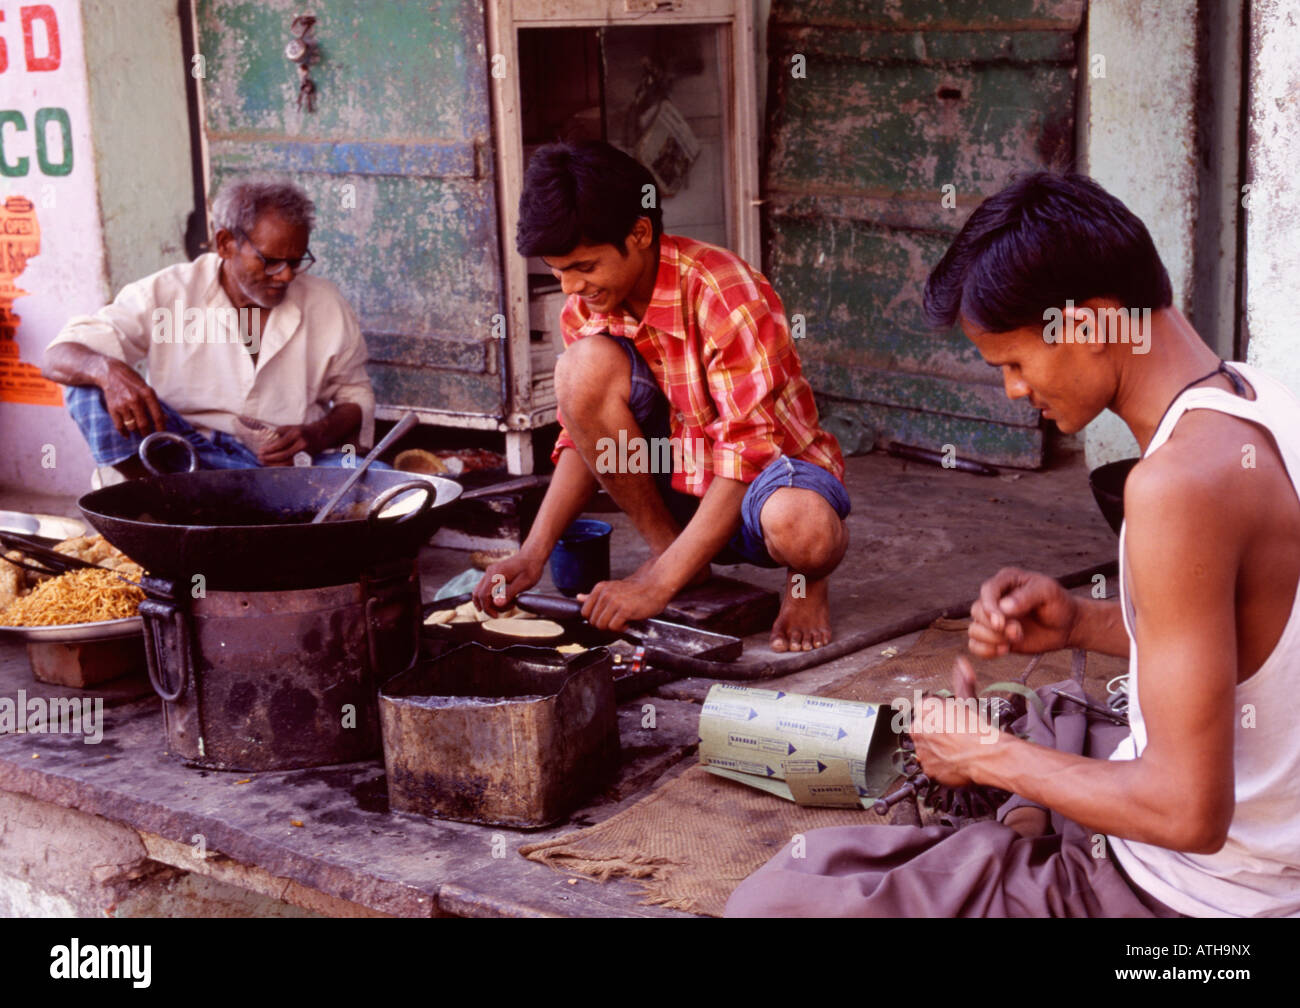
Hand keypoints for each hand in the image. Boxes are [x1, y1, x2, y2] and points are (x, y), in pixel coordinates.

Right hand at [100, 359, 165, 436]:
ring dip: (136, 431)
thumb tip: (165, 419)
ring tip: (138, 430)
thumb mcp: (147, 389)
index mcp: (147, 394)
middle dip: (148, 434)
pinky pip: (120, 426)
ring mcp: (123, 405)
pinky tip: (128, 435)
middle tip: (149, 437)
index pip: (157, 416)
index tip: (162, 435)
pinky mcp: (112, 408)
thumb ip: (155, 404)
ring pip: (132, 427)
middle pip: (144, 425)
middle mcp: (135, 400)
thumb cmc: (132, 382)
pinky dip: (124, 433)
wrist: (111, 373)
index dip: (161, 428)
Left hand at [258, 424, 319, 465]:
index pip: (281, 443)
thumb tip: (267, 442)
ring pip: (287, 463)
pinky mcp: (306, 461)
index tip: (260, 450)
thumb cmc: (302, 431)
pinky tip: (272, 465)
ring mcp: (305, 454)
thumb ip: (279, 433)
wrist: (320, 436)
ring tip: (263, 462)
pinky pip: (291, 466)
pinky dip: (280, 466)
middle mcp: (302, 445)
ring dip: (273, 464)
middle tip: (260, 457)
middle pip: (283, 455)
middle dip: (269, 458)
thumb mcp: (291, 427)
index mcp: (297, 434)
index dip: (269, 448)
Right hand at [472, 551, 543, 613]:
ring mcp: (490, 572)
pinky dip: (491, 596)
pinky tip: (505, 598)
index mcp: (496, 574)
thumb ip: (509, 593)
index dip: (487, 608)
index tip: (496, 616)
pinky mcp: (493, 573)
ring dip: (490, 602)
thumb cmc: (530, 568)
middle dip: (487, 606)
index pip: (483, 595)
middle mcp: (490, 572)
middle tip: (500, 613)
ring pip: (480, 591)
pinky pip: (486, 587)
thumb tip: (496, 604)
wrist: (532, 555)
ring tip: (507, 604)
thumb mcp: (524, 583)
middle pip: (478, 593)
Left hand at [578, 574, 671, 631]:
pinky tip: (628, 621)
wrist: (656, 585)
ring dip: (613, 627)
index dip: (595, 618)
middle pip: (593, 621)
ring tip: (623, 620)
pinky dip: (621, 628)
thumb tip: (578, 598)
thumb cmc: (636, 589)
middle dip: (604, 624)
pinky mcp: (625, 610)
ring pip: (602, 625)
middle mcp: (605, 594)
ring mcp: (614, 601)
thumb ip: (594, 595)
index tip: (606, 617)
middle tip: (616, 620)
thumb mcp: (612, 589)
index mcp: (600, 588)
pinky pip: (614, 627)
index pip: (585, 612)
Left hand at [910, 656, 993, 787]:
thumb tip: (961, 662)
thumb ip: (961, 680)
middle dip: (937, 731)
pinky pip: (932, 764)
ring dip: (938, 747)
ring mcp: (921, 750)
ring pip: (927, 747)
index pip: (927, 710)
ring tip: (957, 749)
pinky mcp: (927, 768)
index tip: (954, 721)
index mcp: (924, 709)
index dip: (942, 716)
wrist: (987, 755)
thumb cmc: (978, 726)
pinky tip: (955, 760)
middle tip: (957, 735)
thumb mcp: (968, 699)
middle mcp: (917, 728)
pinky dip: (941, 764)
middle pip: (925, 728)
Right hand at [968, 567, 1078, 657]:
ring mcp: (992, 619)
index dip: (989, 607)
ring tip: (1014, 640)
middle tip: (1017, 632)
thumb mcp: (1048, 593)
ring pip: (974, 629)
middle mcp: (995, 599)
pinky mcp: (993, 637)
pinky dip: (985, 651)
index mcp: (1005, 581)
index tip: (1000, 623)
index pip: (987, 590)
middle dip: (994, 626)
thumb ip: (1026, 596)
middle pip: (977, 611)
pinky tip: (1004, 650)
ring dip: (992, 639)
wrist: (1066, 626)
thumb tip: (1003, 607)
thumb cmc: (1058, 604)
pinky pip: (975, 645)